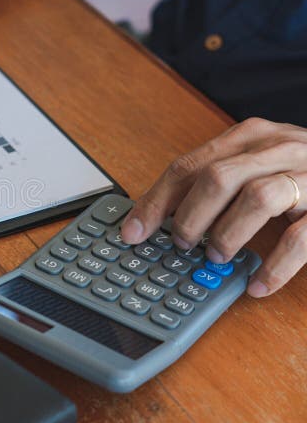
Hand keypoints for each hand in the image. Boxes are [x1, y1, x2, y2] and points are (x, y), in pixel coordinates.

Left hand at [120, 117, 306, 297]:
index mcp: (251, 137)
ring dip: (228, 234)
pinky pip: (303, 237)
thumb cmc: (305, 174)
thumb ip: (217, 183)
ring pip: (258, 198)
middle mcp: (280, 148)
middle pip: (217, 177)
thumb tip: (159, 217)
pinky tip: (258, 285)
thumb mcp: (257, 166)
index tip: (132, 232)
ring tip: (216, 258)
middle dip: (189, 217)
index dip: (155, 201)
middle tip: (181, 245)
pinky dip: (276, 266)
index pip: (189, 166)